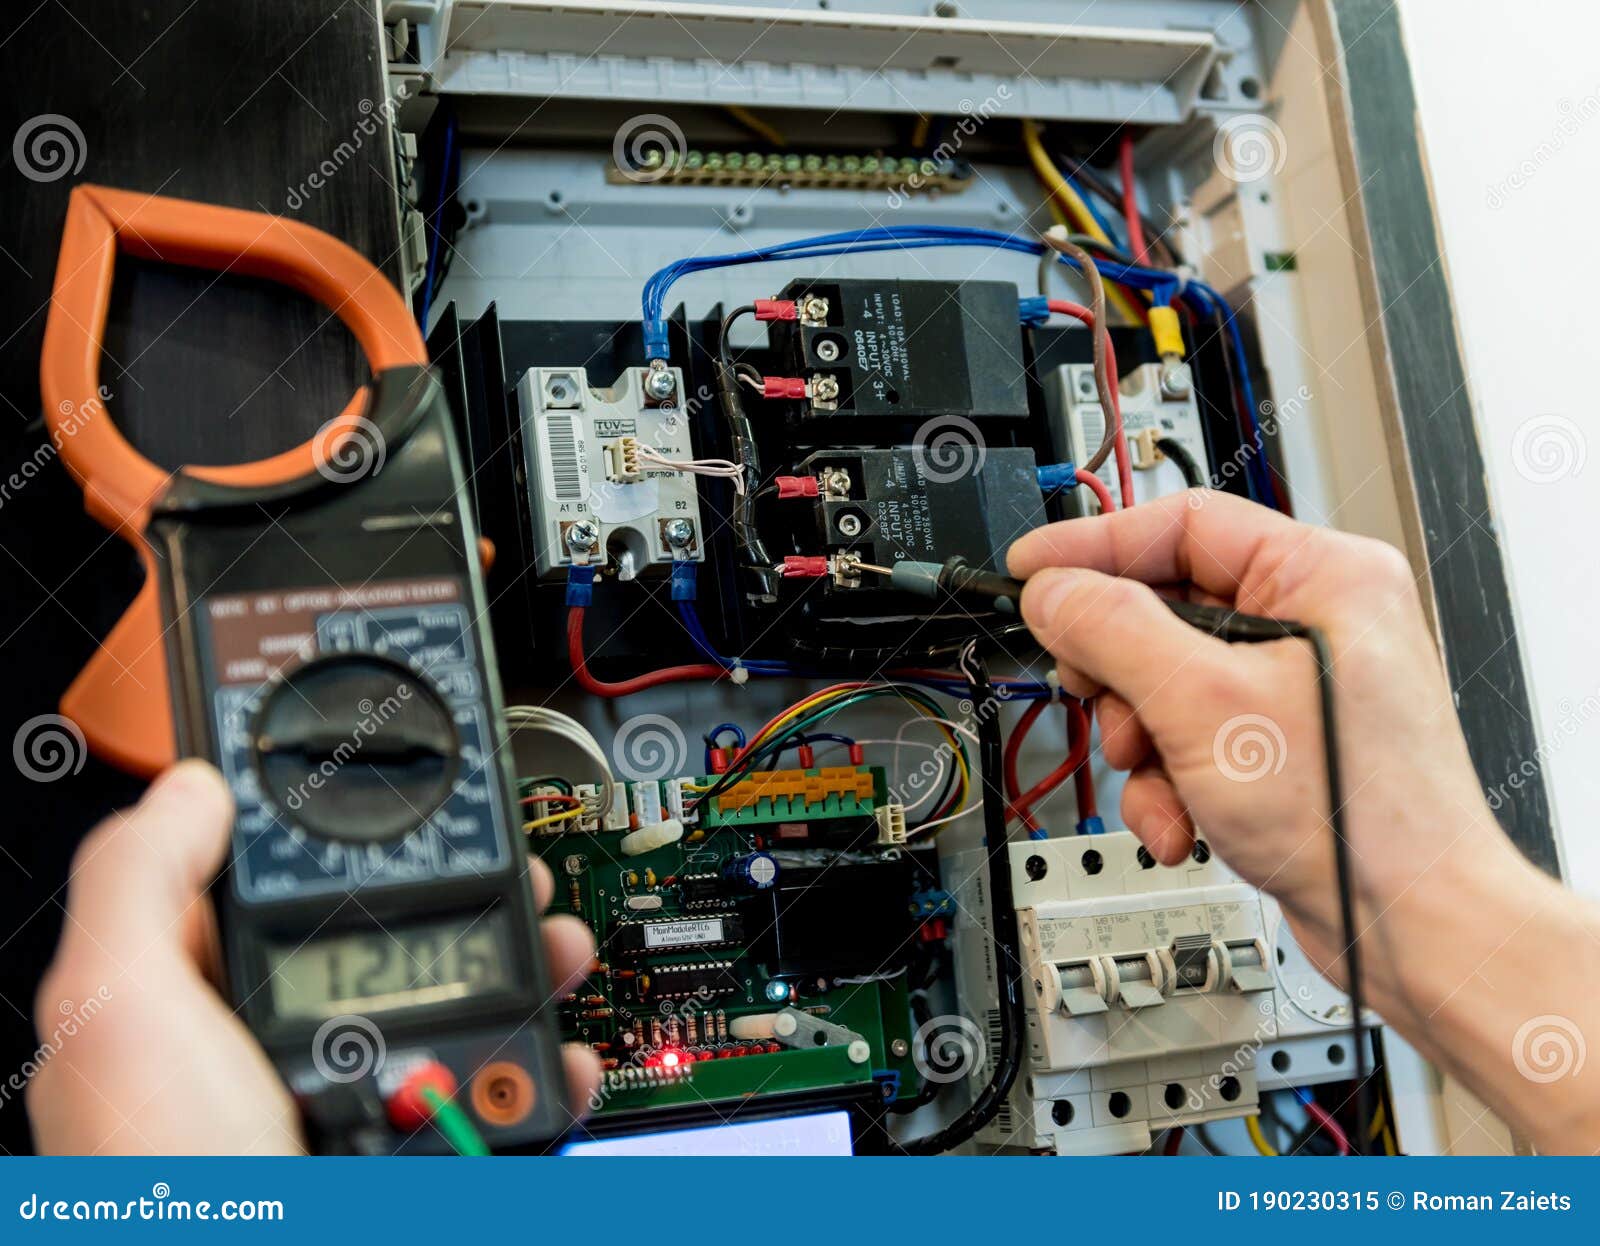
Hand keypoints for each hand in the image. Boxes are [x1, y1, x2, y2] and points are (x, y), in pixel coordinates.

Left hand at [28, 760, 600, 1153]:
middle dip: (457, 885)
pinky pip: (500, 1098)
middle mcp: (273, 1054)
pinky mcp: (421, 1159)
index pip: (256, 884)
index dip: (322, 826)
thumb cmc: (165, 1198)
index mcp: (190, 1008)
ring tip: (560, 938)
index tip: (387, 786)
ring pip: (457, 1006)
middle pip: (382, 933)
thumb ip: (141, 882)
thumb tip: (190, 787)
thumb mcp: (118, 1014)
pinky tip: (568, 1057)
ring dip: (527, 963)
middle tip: (504, 855)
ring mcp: (353, 1107)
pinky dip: (549, 1071)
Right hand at [1007, 491, 1517, 1017]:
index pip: (1182, 525)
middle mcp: (1315, 620)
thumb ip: (1114, 631)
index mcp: (1322, 575)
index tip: (1032, 572)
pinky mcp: (1279, 743)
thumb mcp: (1204, 703)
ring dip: (1140, 741)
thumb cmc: (1360, 816)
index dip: (1095, 547)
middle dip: (1119, 672)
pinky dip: (1170, 780)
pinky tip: (1183, 820)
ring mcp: (1296, 684)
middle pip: (1163, 607)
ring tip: (1159, 780)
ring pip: (1165, 680)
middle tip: (1095, 695)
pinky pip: (1190, 734)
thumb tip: (1055, 593)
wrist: (1410, 927)